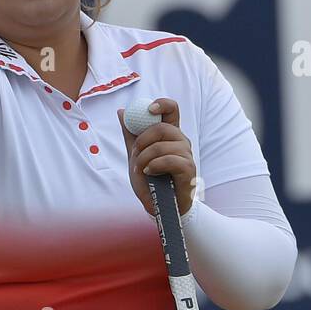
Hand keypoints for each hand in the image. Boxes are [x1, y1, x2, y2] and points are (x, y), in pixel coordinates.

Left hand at [117, 97, 197, 216]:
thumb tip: (122, 112)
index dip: (162, 104)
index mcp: (170, 134)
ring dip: (144, 158)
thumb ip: (131, 134)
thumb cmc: (151, 180)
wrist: (160, 205)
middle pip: (163, 127)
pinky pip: (168, 160)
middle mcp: (181, 141)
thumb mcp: (136, 155)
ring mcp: (187, 154)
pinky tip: (150, 173)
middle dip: (142, 141)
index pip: (172, 109)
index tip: (149, 109)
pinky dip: (154, 166)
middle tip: (135, 154)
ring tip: (142, 170)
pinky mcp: (189, 169)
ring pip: (161, 146)